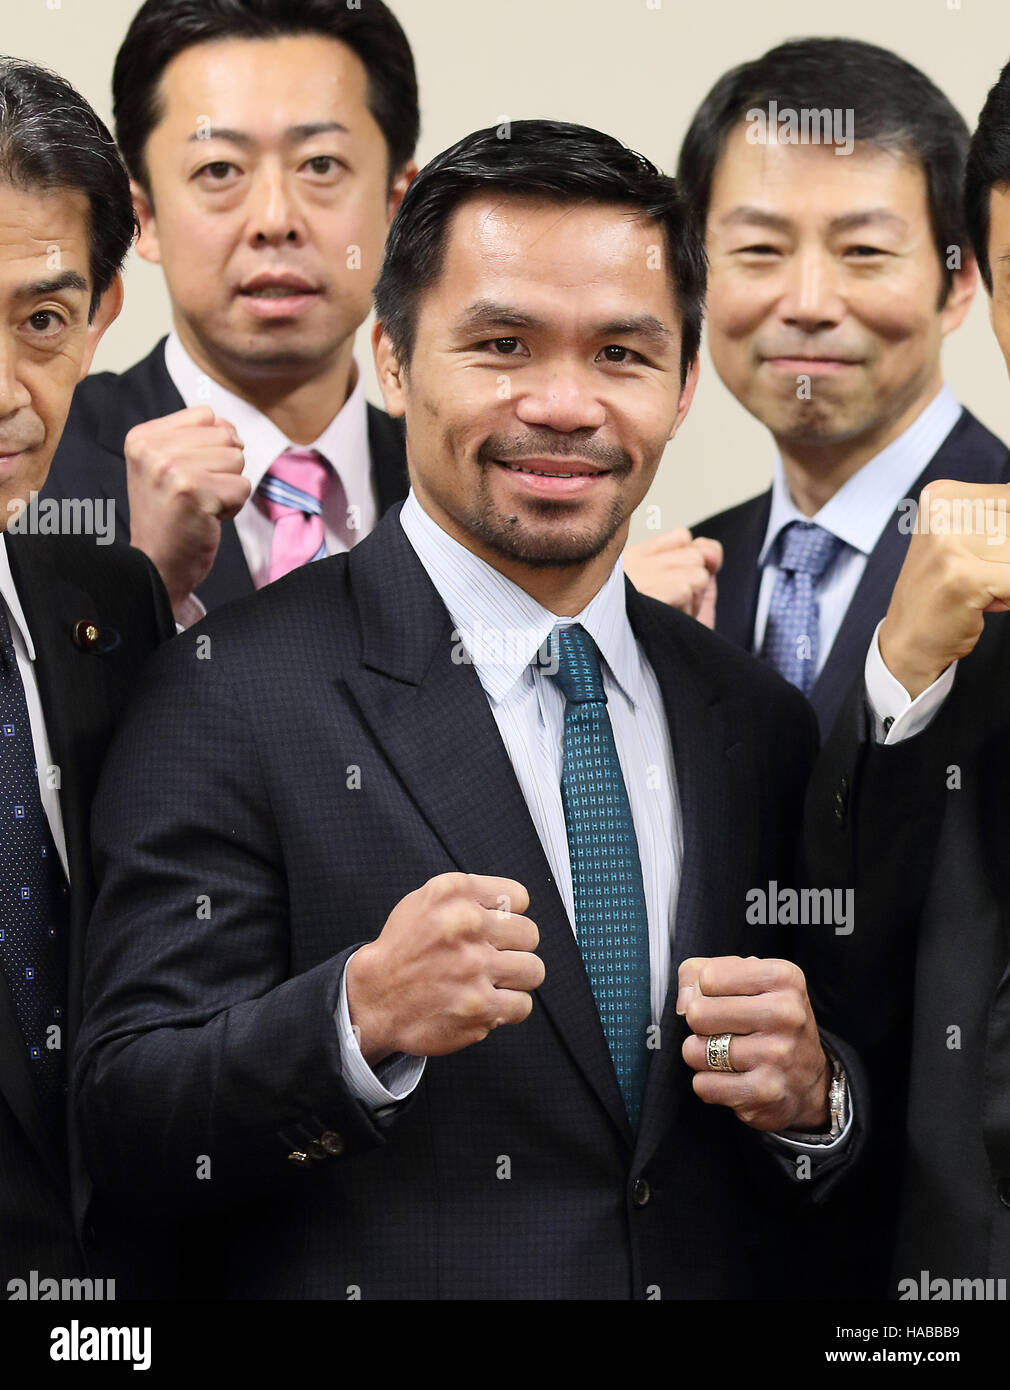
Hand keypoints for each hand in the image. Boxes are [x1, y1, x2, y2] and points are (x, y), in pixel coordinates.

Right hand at [125, 405, 250, 607]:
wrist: (156, 565)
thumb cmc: (169, 516)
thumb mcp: (167, 466)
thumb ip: (197, 437)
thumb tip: (232, 430)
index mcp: (142, 437)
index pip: (206, 415)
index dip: (210, 446)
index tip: (188, 475)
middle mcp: (152, 450)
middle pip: (226, 435)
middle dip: (223, 468)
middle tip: (196, 494)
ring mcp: (171, 470)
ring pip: (237, 459)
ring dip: (228, 487)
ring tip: (201, 505)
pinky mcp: (194, 494)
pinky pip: (243, 487)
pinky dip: (233, 506)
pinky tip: (207, 518)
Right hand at [345, 873, 543, 1064]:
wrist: (374, 997)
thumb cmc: (404, 949)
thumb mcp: (427, 899)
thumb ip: (472, 894)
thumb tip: (515, 905)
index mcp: (454, 894)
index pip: (518, 897)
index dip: (508, 914)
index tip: (495, 926)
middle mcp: (465, 926)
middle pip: (530, 934)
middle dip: (514, 947)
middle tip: (493, 956)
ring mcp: (474, 968)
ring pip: (533, 970)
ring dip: (516, 978)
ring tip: (493, 980)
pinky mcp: (479, 1007)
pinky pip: (523, 1005)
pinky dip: (509, 1007)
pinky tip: (487, 1001)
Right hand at [623, 529, 721, 626]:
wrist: (630, 667)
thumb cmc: (655, 633)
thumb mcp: (680, 588)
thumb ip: (699, 558)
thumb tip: (712, 551)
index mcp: (634, 558)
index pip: (682, 538)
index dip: (691, 563)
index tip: (678, 589)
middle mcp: (631, 561)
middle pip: (694, 555)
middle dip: (694, 586)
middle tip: (672, 608)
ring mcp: (635, 575)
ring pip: (695, 573)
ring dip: (691, 602)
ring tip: (669, 616)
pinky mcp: (641, 592)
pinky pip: (683, 589)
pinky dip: (684, 611)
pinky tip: (667, 622)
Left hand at [677, 956, 829, 1132]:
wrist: (809, 1078)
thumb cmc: (767, 1019)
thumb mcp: (745, 979)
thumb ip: (700, 971)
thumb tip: (683, 1006)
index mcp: (782, 977)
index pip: (707, 976)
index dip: (705, 990)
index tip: (725, 1000)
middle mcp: (786, 1013)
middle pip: (698, 1013)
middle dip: (700, 1024)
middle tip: (722, 1029)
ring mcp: (777, 1054)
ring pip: (695, 1051)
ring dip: (701, 1055)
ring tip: (726, 1054)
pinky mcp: (766, 1092)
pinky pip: (704, 1085)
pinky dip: (708, 1083)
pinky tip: (731, 1078)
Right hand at [879, 479, 1009, 698]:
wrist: (907, 639)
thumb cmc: (943, 590)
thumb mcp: (965, 540)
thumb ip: (1000, 520)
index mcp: (942, 496)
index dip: (1006, 536)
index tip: (990, 557)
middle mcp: (942, 513)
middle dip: (1007, 558)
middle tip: (984, 575)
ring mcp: (949, 544)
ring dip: (1008, 576)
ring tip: (985, 588)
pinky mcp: (963, 577)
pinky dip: (1009, 596)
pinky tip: (984, 602)